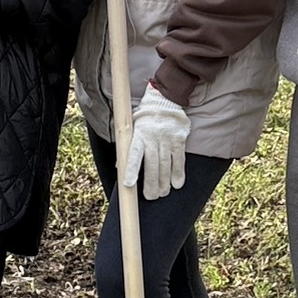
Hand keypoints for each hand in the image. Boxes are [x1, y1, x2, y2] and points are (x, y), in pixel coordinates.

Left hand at [123, 83, 188, 199]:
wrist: (164, 101)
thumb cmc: (143, 119)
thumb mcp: (131, 128)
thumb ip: (127, 147)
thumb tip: (119, 168)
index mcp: (138, 135)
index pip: (134, 155)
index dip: (131, 170)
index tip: (129, 185)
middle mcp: (152, 138)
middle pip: (152, 166)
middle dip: (152, 184)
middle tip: (151, 197)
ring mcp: (167, 139)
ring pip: (165, 166)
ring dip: (164, 183)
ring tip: (163, 193)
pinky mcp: (178, 140)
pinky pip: (179, 160)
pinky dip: (178, 174)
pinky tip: (177, 184)